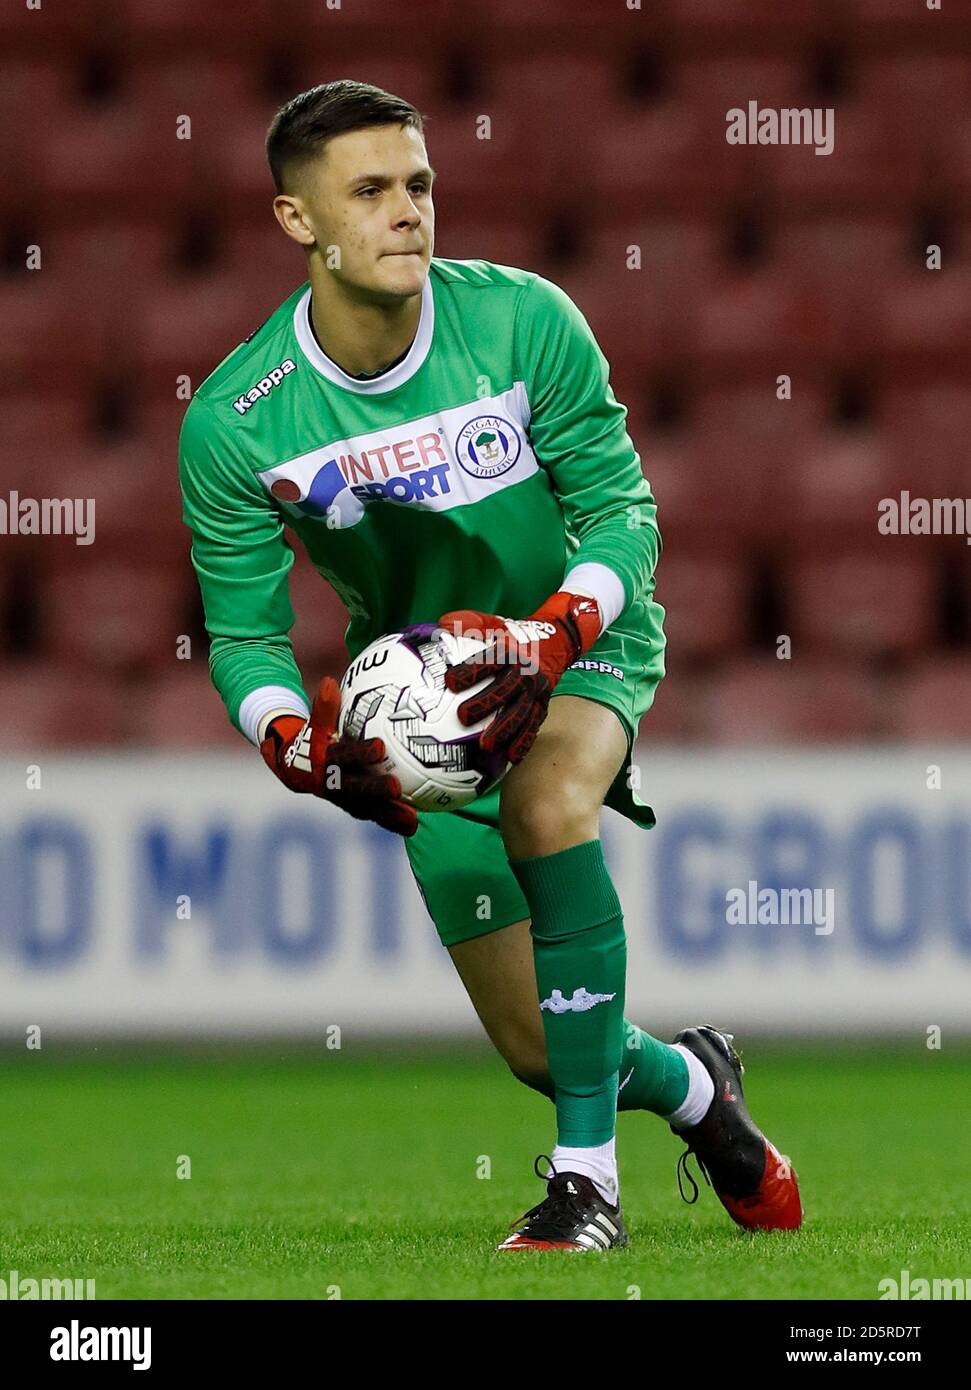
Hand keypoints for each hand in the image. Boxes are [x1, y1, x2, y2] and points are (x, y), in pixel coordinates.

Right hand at [260, 676, 418, 836]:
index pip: (343, 756)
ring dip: (388, 814)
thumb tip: (329, 682)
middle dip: (374, 789)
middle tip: (396, 787)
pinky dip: (392, 822)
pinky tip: (414, 825)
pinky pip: (374, 817)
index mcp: (325, 761)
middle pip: (354, 788)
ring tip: (412, 818)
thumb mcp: (316, 723)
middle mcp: (333, 784)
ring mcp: (344, 800)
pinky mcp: (355, 808)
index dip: (359, 753)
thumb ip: (324, 707)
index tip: (380, 747)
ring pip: (367, 808)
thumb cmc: (315, 739)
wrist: (296, 769)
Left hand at [436, 591, 601, 764]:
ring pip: (520, 713)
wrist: (557, 641)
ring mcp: (535, 692)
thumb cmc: (516, 635)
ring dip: (504, 730)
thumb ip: (470, 622)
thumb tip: (442, 622)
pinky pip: (533, 726)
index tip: (449, 682)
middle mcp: (524, 673)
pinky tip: (511, 758)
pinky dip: (523, 742)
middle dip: (484, 704)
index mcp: (509, 652)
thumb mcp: (496, 623)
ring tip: (486, 747)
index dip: (469, 671)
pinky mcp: (542, 706)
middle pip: (503, 689)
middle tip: (463, 717)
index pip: (487, 661)